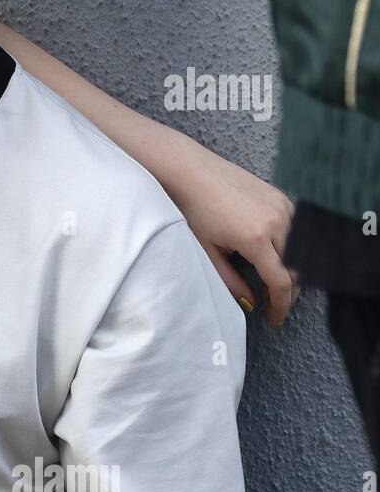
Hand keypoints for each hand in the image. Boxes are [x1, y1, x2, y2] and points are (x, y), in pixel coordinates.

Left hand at [164, 136, 296, 326]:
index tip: (275, 319)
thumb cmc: (192, 209)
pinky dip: (292, 249)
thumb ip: (231, 281)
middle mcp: (277, 221)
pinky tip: (273, 258)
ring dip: (290, 271)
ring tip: (269, 284)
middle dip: (287, 292)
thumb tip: (251, 303)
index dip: (281, 306)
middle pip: (296, 269)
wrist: (190, 171)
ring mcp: (283, 206)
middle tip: (272, 305)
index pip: (281, 282)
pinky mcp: (283, 197)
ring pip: (300, 251)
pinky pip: (297, 231)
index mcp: (256, 238)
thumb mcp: (207, 252)